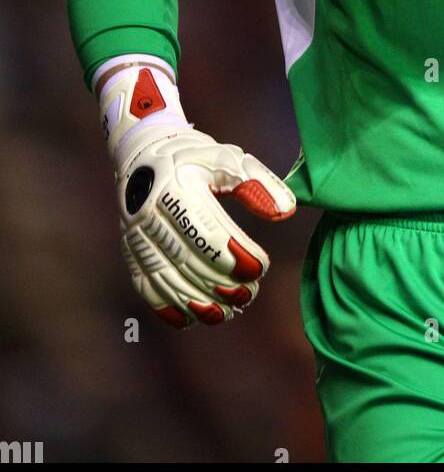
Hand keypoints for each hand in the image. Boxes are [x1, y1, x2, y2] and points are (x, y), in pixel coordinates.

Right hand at [117, 127, 295, 327]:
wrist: (143, 153)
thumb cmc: (194, 157)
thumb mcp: (229, 158)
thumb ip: (258, 184)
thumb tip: (285, 211)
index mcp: (175, 187)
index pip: (208, 232)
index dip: (236, 255)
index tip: (261, 268)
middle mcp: (149, 214)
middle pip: (188, 261)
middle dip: (222, 284)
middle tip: (250, 294)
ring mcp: (136, 236)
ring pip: (167, 280)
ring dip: (198, 303)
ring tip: (228, 312)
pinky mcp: (130, 252)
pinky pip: (145, 287)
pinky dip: (167, 308)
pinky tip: (192, 318)